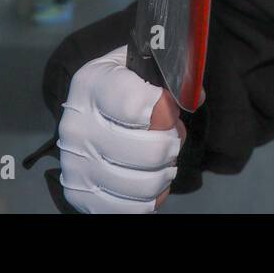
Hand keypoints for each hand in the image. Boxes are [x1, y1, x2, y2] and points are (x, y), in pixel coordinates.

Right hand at [57, 46, 184, 212]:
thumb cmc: (123, 81)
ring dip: (164, 173)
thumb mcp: (144, 63)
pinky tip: (151, 181)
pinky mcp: (80, 193)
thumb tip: (196, 96)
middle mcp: (77, 126)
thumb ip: (173, 74)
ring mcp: (76, 164)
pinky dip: (150, 199)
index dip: (166, 111)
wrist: (87, 105)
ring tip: (162, 159)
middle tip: (170, 136)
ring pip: (144, 184)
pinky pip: (129, 209)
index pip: (137, 107)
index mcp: (93, 85)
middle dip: (172, 144)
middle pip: (149, 152)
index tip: (170, 108)